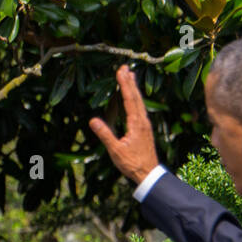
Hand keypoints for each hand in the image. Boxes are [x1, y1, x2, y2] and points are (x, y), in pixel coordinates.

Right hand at [88, 64, 160, 185]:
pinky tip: (134, 98)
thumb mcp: (116, 151)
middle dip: (130, 81)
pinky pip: (140, 108)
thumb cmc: (132, 164)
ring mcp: (146, 125)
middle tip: (125, 67)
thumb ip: (105, 135)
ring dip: (134, 88)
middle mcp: (143, 121)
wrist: (149, 174)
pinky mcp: (145, 129)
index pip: (129, 99)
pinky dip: (136, 98)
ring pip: (140, 102)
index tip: (120, 71)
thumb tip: (92, 121)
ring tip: (131, 76)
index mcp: (136, 123)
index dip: (124, 84)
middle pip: (136, 97)